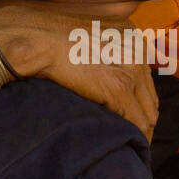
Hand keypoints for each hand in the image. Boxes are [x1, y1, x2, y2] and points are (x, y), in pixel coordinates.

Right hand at [0, 5, 157, 140]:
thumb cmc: (44, 39)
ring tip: (130, 146)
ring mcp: (130, 66)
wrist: (30, 38)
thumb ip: (99, 52)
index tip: (129, 115)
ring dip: (140, 131)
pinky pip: (136, 121)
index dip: (137, 98)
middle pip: (149, 93)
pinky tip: (125, 146)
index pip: (143, 74)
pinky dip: (134, 136)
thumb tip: (102, 75)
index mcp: (128, 32)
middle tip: (132, 137)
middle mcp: (136, 46)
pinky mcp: (118, 86)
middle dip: (141, 116)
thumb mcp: (83, 37)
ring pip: (147, 110)